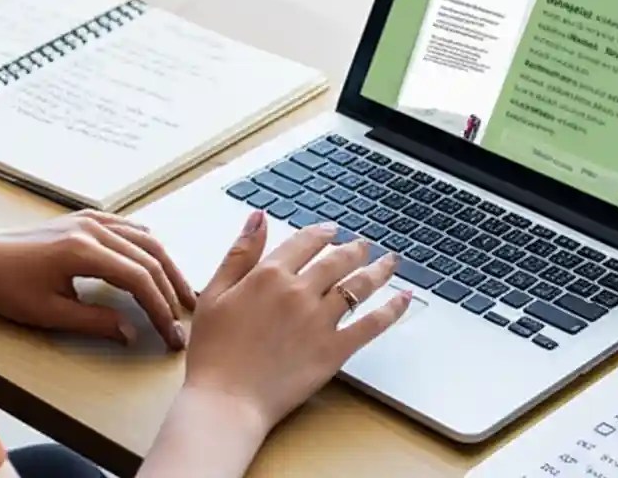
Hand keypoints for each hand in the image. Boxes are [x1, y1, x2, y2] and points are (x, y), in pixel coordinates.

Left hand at [0, 210, 196, 349]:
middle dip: (171, 290)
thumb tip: (131, 333)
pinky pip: (131, 229)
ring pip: (146, 240)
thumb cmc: (6, 286)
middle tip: (184, 319)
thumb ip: (93, 322)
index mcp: (82, 251)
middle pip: (150, 257)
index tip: (170, 333)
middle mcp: (93, 229)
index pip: (138, 278)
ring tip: (180, 294)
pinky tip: (158, 265)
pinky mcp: (88, 218)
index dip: (159, 308)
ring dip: (167, 267)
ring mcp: (92, 219)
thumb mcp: (47, 313)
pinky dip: (150, 248)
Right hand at [183, 210, 410, 431]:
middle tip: (365, 245)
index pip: (305, 242)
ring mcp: (320, 320)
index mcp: (269, 275)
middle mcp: (299, 292)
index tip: (332, 231)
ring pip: (358, 286)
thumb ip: (240, 252)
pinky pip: (371, 324)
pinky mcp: (335, 350)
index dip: (322, 233)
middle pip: (337, 261)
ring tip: (390, 262)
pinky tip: (403, 298)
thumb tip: (259, 217)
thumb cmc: (213, 352)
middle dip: (355, 249)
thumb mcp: (213, 293)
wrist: (226, 400)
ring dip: (379, 270)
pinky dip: (392, 309)